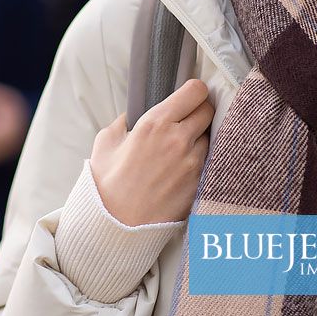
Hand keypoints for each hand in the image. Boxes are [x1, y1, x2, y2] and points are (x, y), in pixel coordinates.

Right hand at [90, 78, 213, 225]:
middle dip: (199, 111)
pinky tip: (183, 168)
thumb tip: (133, 116)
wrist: (117, 224)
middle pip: (208, 110)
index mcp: (156, 123)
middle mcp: (179, 139)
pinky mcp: (198, 183)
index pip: (196, 91)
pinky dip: (200, 161)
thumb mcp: (105, 142)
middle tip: (187, 119)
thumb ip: (123, 122)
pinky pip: (208, 162)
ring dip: (200, 138)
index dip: (195, 90)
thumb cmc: (107, 184)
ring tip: (182, 148)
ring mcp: (193, 163)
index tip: (189, 95)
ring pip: (210, 137)